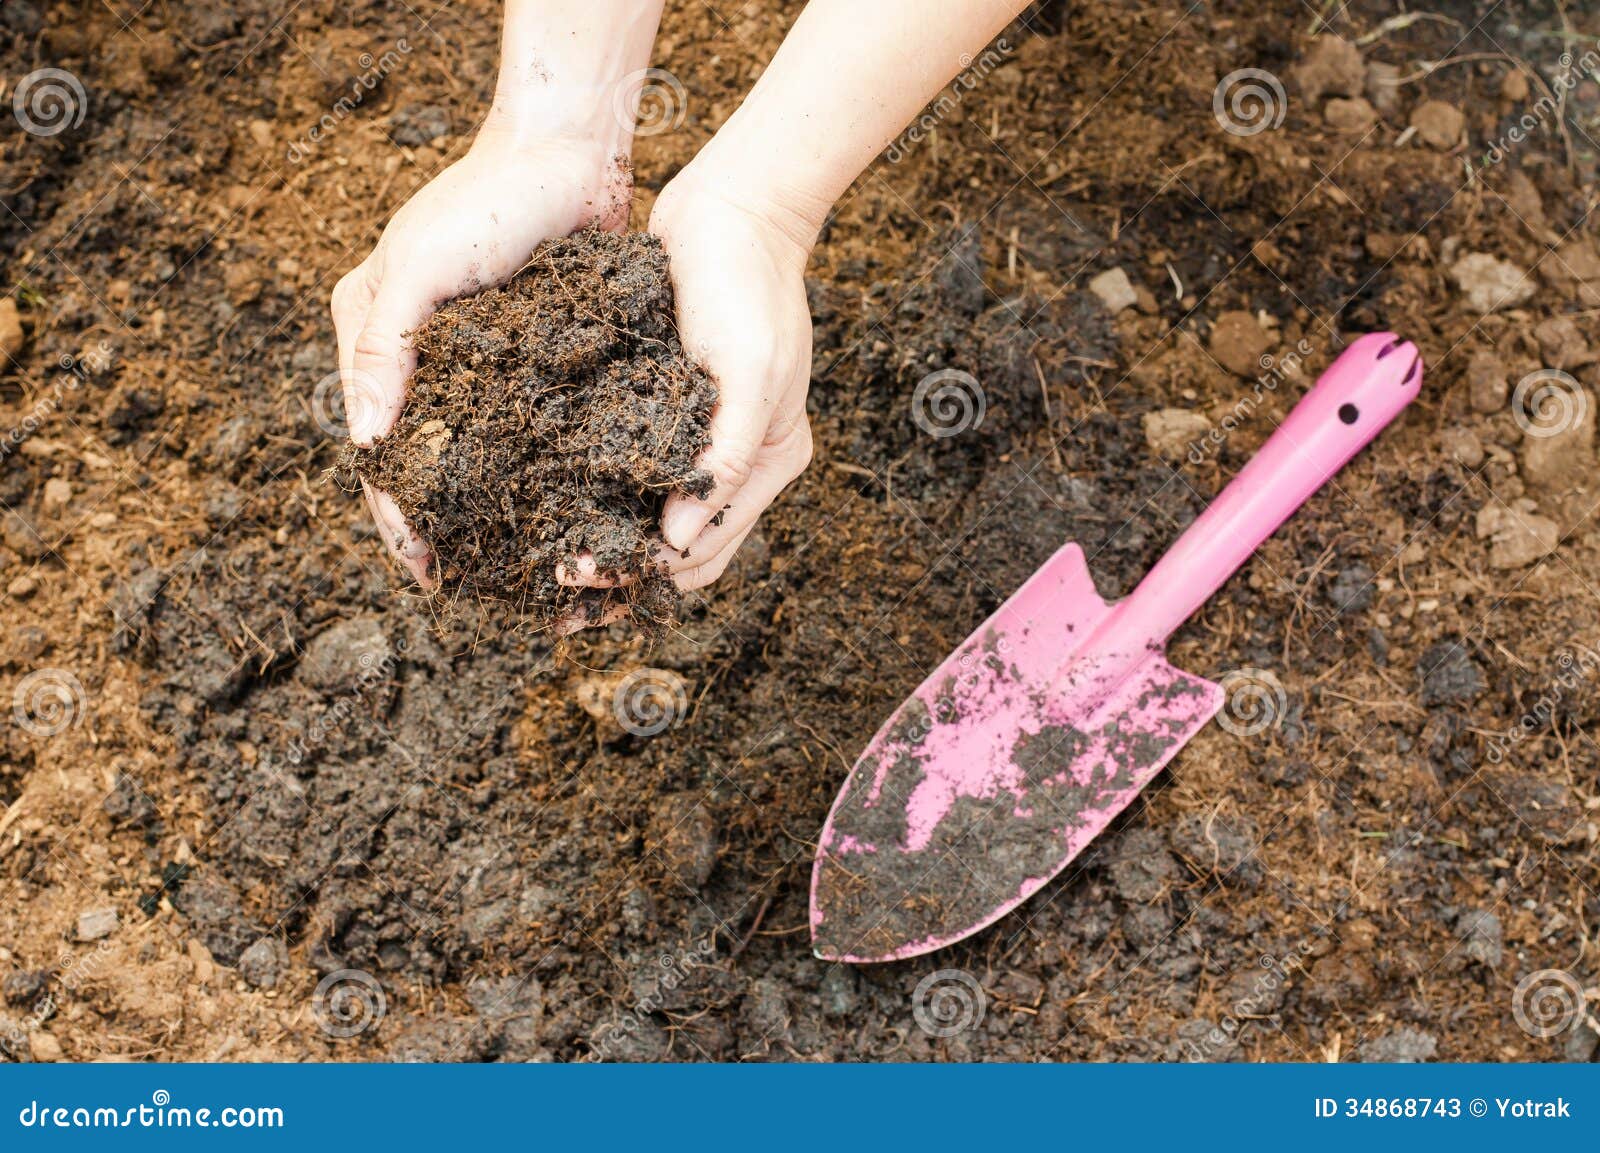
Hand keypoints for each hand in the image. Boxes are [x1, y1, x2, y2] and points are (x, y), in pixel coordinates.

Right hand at [330, 130, 629, 583]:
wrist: (568, 153)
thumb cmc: (487, 200)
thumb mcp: (422, 267)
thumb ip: (384, 347)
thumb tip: (362, 443)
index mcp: (370, 335)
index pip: (373, 445)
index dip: (394, 512)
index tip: (423, 568)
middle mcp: (414, 357)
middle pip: (416, 462)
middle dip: (433, 526)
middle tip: (462, 588)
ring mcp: (471, 362)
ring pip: (466, 456)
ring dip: (477, 510)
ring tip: (501, 568)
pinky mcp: (526, 361)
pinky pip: (515, 431)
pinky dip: (521, 474)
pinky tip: (540, 514)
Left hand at [561, 164, 816, 598]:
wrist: (732, 212)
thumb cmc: (748, 288)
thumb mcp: (750, 373)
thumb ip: (725, 459)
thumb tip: (677, 544)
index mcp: (768, 465)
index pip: (704, 552)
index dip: (642, 576)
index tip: (576, 576)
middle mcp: (733, 464)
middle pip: (673, 554)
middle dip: (618, 582)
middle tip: (551, 603)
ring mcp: (696, 438)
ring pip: (646, 523)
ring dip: (602, 550)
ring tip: (540, 577)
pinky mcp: (660, 409)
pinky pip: (625, 473)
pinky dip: (593, 500)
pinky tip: (546, 512)